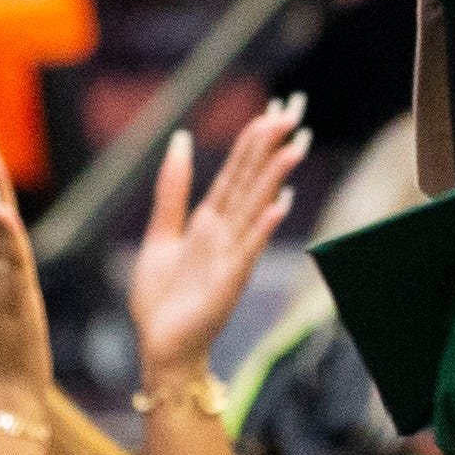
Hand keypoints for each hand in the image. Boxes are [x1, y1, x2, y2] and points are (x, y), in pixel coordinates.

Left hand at [130, 92, 308, 389]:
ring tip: (295, 146)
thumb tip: (181, 140)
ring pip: (256, 207)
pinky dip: (263, 228)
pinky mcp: (229, 281)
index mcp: (209, 220)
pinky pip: (248, 249)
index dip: (254, 139)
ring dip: (276, 177)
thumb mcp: (159, 233)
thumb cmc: (161, 298)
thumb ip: (172, 189)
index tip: (275, 108)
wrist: (159, 346)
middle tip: (296, 110)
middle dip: (272, 146)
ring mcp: (232, 255)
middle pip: (252, 180)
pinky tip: (279, 206)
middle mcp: (226, 232)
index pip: (236, 170)